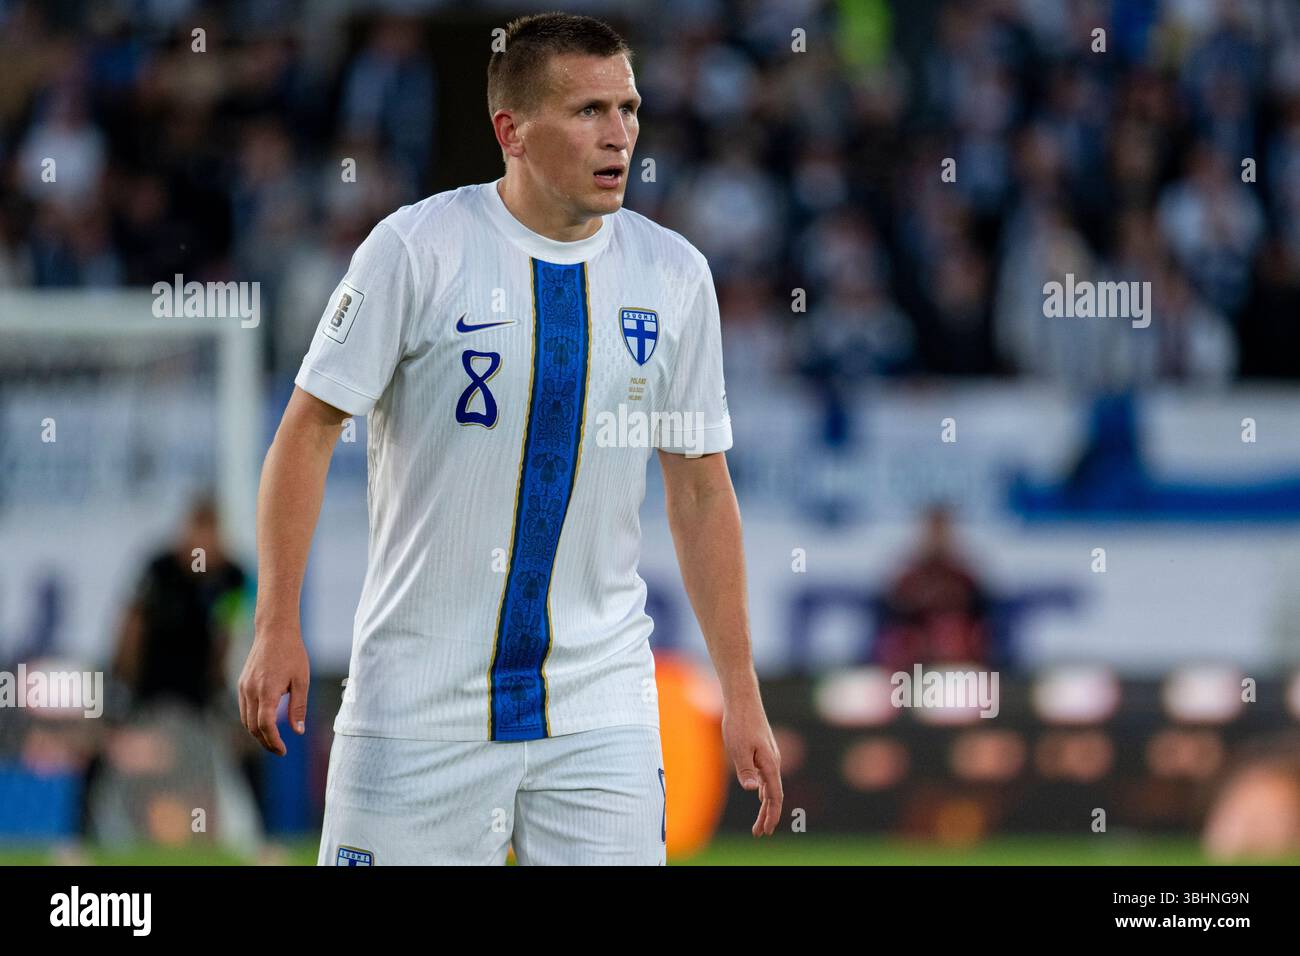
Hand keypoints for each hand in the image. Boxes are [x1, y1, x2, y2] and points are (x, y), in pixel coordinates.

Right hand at [238, 618, 309, 755]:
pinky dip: (252, 721)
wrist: (275, 631)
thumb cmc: (292, 654)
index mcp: (267, 691)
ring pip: (246, 720)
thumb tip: (298, 731)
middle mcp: (251, 691)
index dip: (273, 741)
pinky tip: (265, 723)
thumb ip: (298, 707)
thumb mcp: (301, 680)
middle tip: (280, 750)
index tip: (283, 750)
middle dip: (266, 742)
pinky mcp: (241, 684)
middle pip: (253, 727)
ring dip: (258, 733)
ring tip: (273, 740)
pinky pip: (244, 709)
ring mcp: (243, 687)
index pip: (265, 725)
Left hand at [722, 698, 782, 835]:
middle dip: (768, 816)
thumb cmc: (739, 723)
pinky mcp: (763, 750)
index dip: (772, 816)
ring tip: (759, 821)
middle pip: (774, 795)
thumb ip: (746, 771)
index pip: (775, 797)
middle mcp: (773, 762)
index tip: (766, 831)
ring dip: (765, 805)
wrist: (743, 699)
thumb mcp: (738, 749)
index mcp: (770, 764)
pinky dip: (765, 791)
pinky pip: (767, 777)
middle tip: (760, 833)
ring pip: (771, 786)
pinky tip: (760, 795)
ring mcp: (769, 756)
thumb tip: (754, 791)